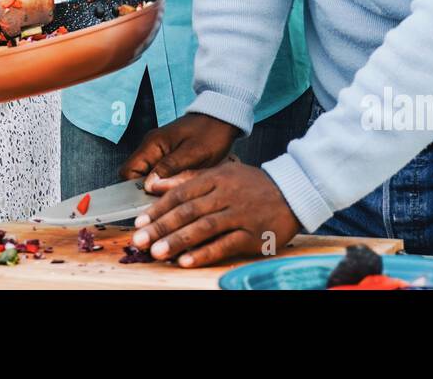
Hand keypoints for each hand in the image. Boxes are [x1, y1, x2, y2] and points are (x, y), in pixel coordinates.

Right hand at [120, 113, 239, 188]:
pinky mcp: (168, 155)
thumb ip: (169, 168)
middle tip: (165, 201)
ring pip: (148, 176)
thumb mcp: (193, 153)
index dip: (134, 188)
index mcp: (152, 144)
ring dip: (157, 187)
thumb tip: (148, 186)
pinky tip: (179, 188)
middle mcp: (151, 147)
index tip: (150, 200)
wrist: (223, 119)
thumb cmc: (211, 133)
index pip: (128, 171)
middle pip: (136, 176)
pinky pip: (159, 173)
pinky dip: (165, 182)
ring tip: (174, 196)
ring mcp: (158, 151)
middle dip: (146, 191)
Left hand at [130, 162, 301, 267]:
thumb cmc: (252, 184)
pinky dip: (205, 253)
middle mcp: (226, 194)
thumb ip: (187, 179)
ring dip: (178, 241)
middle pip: (188, 211)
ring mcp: (240, 214)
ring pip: (204, 227)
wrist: (293, 192)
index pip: (181, 193)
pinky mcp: (252, 234)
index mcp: (216, 178)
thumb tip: (155, 184)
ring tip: (157, 252)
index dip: (158, 209)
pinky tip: (187, 261)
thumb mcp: (221, 172)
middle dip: (161, 227)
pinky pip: (225, 244)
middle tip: (140, 240)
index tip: (139, 222)